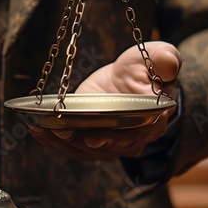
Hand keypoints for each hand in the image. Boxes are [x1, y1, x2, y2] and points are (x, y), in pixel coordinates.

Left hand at [28, 42, 180, 160]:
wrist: (131, 78)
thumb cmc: (146, 68)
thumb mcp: (159, 56)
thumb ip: (165, 59)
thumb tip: (170, 64)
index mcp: (152, 120)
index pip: (134, 135)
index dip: (114, 139)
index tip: (94, 138)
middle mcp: (134, 137)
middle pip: (107, 148)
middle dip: (81, 142)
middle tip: (61, 132)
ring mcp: (112, 142)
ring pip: (86, 151)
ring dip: (62, 144)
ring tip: (42, 130)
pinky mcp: (93, 139)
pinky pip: (73, 147)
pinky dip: (54, 142)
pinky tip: (37, 130)